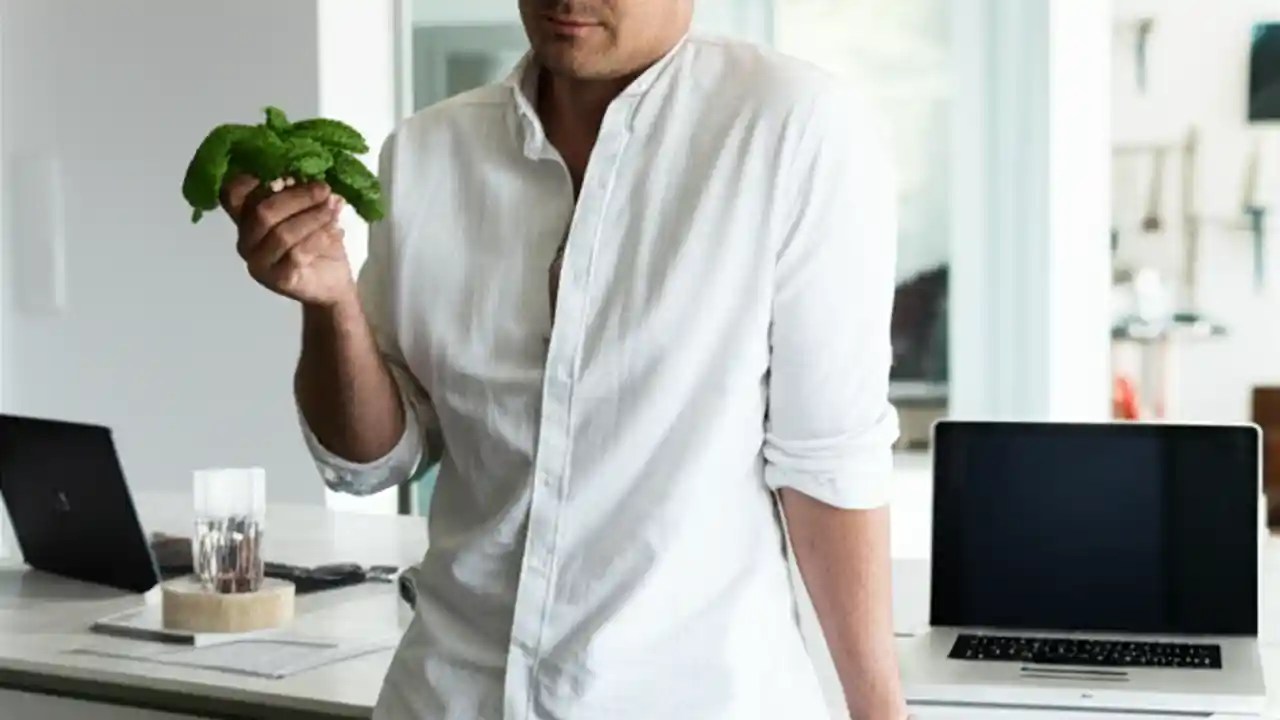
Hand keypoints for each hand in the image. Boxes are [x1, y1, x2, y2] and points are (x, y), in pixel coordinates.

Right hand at [221, 174, 355, 307]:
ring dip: (313, 216)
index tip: (286, 173)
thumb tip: (305, 174)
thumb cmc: (318, 242)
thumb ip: (300, 193)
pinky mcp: (278, 280)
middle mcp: (246, 240)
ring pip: (282, 233)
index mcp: (247, 218)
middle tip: (324, 190)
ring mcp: (259, 263)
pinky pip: (297, 254)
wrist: (332, 283)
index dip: (252, 179)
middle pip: (263, 212)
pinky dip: (319, 237)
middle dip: (298, 197)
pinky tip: (335, 230)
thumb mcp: (309, 210)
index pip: (232, 194)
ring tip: (333, 209)